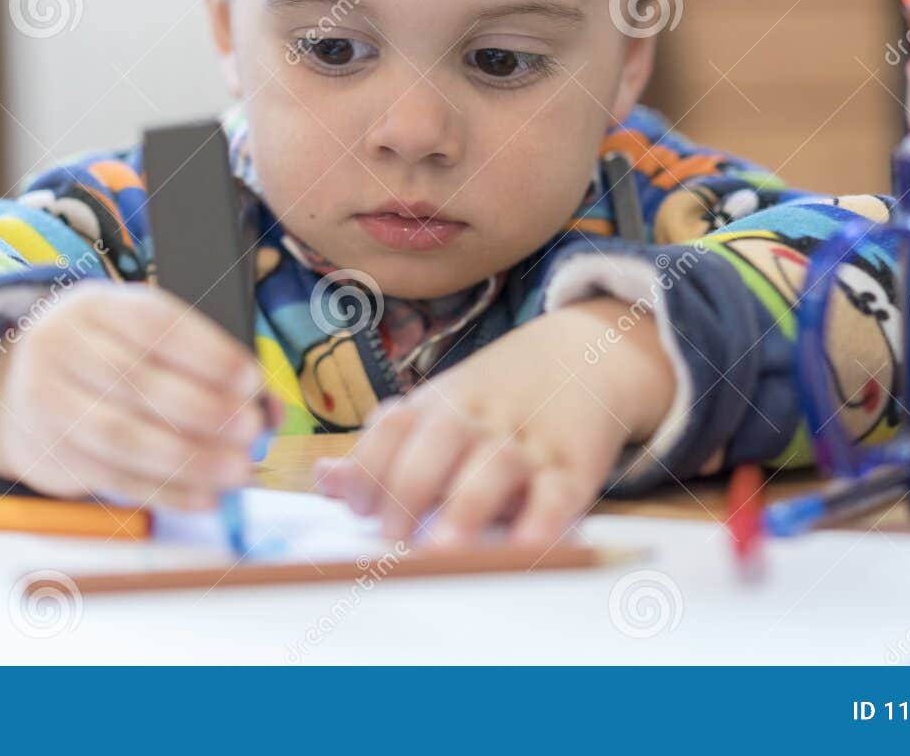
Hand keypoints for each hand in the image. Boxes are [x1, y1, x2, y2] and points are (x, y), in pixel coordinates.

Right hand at [0, 281, 276, 508]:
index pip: (154, 325)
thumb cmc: (114, 356)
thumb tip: (271, 409)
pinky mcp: (47, 452)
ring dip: (188, 459)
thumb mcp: (151, 340)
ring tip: (238, 470)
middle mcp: (62, 346)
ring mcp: (45, 400)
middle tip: (251, 431)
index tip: (252, 380)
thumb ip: (210, 365)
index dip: (206, 353)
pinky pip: (112, 478)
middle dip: (203, 410)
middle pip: (136, 382)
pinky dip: (165, 492)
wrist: (21, 385)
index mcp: (97, 306)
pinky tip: (205, 497)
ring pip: (121, 436)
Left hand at [313, 297, 675, 544]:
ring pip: (491, 472)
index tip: (357, 510)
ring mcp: (525, 442)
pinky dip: (542, 521)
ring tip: (443, 552)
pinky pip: (556, 495)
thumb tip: (324, 479)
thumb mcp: (438, 410)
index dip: (370, 468)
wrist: (585, 356)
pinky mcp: (573, 467)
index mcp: (437, 405)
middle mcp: (477, 420)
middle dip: (409, 494)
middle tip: (392, 541)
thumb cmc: (496, 400)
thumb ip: (383, 451)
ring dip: (465, 510)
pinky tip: (524, 548)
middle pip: (434, 449)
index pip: (393, 429)